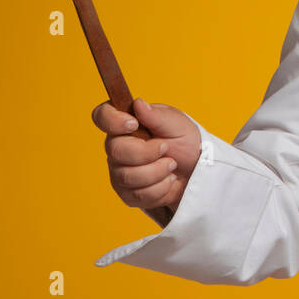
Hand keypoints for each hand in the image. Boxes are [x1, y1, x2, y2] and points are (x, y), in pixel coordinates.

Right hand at [91, 97, 201, 212]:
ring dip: (157, 171)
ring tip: (171, 165)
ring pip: (127, 176)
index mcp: (126, 123)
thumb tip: (138, 103)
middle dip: (146, 152)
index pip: (102, 116)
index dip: (112, 120)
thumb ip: (157, 115)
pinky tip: (168, 180)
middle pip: (115, 151)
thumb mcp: (178, 124)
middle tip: (167, 148)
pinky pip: (137, 195)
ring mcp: (120, 171)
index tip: (133, 124)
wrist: (196, 171)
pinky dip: (160, 188)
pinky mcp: (127, 193)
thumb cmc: (186, 142)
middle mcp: (118, 146)